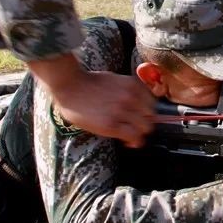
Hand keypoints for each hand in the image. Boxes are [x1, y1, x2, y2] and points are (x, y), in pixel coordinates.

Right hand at [29, 54, 154, 147]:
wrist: (69, 86)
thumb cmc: (88, 83)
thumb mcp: (115, 80)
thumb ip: (128, 89)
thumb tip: (139, 102)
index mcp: (133, 85)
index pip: (152, 103)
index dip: (147, 112)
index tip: (141, 117)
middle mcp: (131, 98)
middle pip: (151, 116)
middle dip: (144, 123)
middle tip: (135, 128)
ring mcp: (122, 111)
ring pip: (144, 128)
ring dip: (139, 133)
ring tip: (131, 136)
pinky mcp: (111, 125)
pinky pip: (133, 137)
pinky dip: (133, 142)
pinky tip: (127, 142)